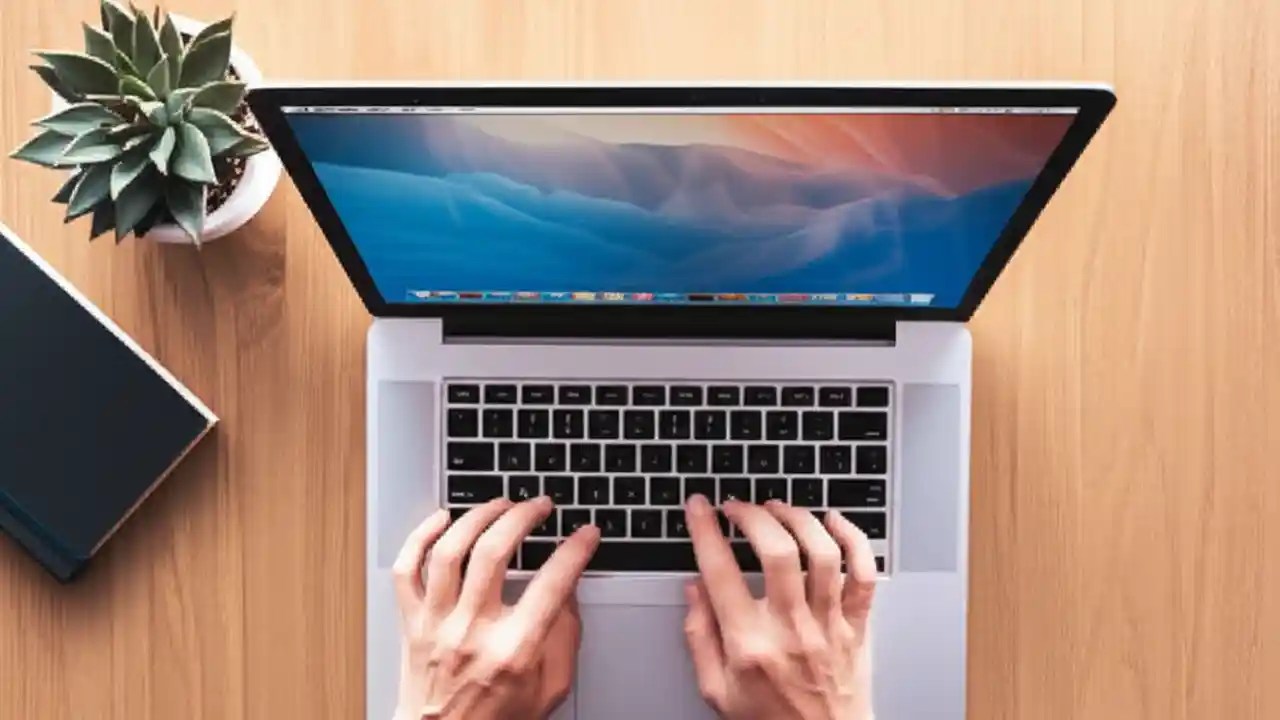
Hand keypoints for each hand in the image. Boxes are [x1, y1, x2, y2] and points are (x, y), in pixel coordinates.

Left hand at [392, 497, 600, 719]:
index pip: (551, 585)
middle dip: (523, 517)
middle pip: (493, 553)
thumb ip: (565, 638)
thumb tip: (568, 590)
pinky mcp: (412, 621)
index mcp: (513, 651)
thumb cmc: (496, 719)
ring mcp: (436, 623)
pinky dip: (420, 536)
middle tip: (540, 506)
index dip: (575, 551)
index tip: (586, 534)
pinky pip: (406, 568)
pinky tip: (442, 520)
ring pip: (450, 551)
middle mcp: (471, 631)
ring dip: (477, 517)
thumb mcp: (551, 688)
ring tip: (500, 504)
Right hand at [683, 495, 877, 719]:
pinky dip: (854, 540)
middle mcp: (791, 629)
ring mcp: (829, 625)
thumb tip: (694, 589)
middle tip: (738, 507)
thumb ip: (700, 637)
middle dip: (753, 516)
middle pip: (777, 552)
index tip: (700, 508)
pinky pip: (864, 574)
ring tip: (779, 508)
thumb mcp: (717, 691)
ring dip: (799, 520)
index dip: (705, 531)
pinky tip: (834, 521)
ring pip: (822, 554)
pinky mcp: (857, 626)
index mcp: (750, 644)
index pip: (721, 573)